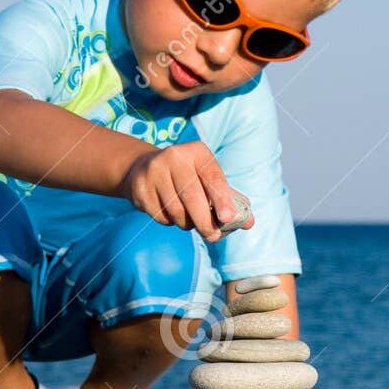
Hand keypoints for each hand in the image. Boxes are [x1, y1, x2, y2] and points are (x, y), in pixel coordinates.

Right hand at [123, 141, 254, 240]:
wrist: (143, 168)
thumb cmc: (187, 177)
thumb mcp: (208, 179)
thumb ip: (229, 199)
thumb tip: (248, 223)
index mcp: (197, 152)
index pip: (213, 177)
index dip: (222, 199)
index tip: (228, 218)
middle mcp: (174, 157)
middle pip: (192, 197)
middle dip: (205, 222)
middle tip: (212, 236)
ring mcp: (154, 171)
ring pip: (176, 210)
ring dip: (187, 223)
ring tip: (190, 219)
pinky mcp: (140, 188)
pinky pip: (160, 216)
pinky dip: (170, 222)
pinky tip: (171, 212)